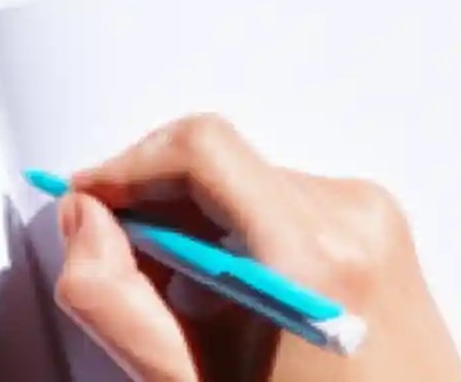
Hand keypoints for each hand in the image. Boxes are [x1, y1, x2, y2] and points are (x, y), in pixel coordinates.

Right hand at [54, 114, 460, 381]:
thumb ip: (116, 301)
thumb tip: (82, 220)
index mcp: (315, 257)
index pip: (202, 149)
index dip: (127, 167)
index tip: (90, 198)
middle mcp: (354, 217)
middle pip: (218, 164)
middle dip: (156, 207)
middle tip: (132, 275)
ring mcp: (374, 217)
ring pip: (243, 182)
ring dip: (196, 227)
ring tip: (198, 311)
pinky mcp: (378, 226)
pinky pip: (280, 200)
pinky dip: (237, 236)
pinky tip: (238, 302)